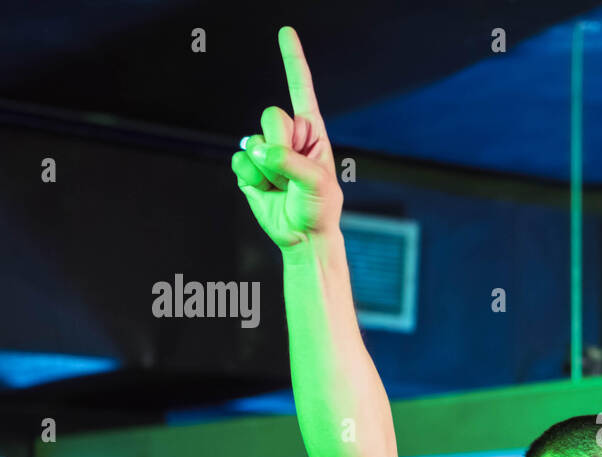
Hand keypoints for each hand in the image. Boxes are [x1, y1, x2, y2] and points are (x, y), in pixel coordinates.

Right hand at [231, 27, 341, 248]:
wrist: (303, 236)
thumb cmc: (319, 207)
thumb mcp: (317, 183)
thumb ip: (292, 162)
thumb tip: (262, 151)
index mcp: (312, 131)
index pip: (301, 90)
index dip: (292, 60)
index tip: (285, 31)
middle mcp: (288, 135)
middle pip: (272, 116)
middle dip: (281, 145)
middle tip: (292, 173)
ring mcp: (266, 150)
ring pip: (253, 141)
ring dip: (267, 169)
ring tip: (282, 186)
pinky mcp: (248, 167)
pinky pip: (239, 161)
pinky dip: (250, 178)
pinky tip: (265, 190)